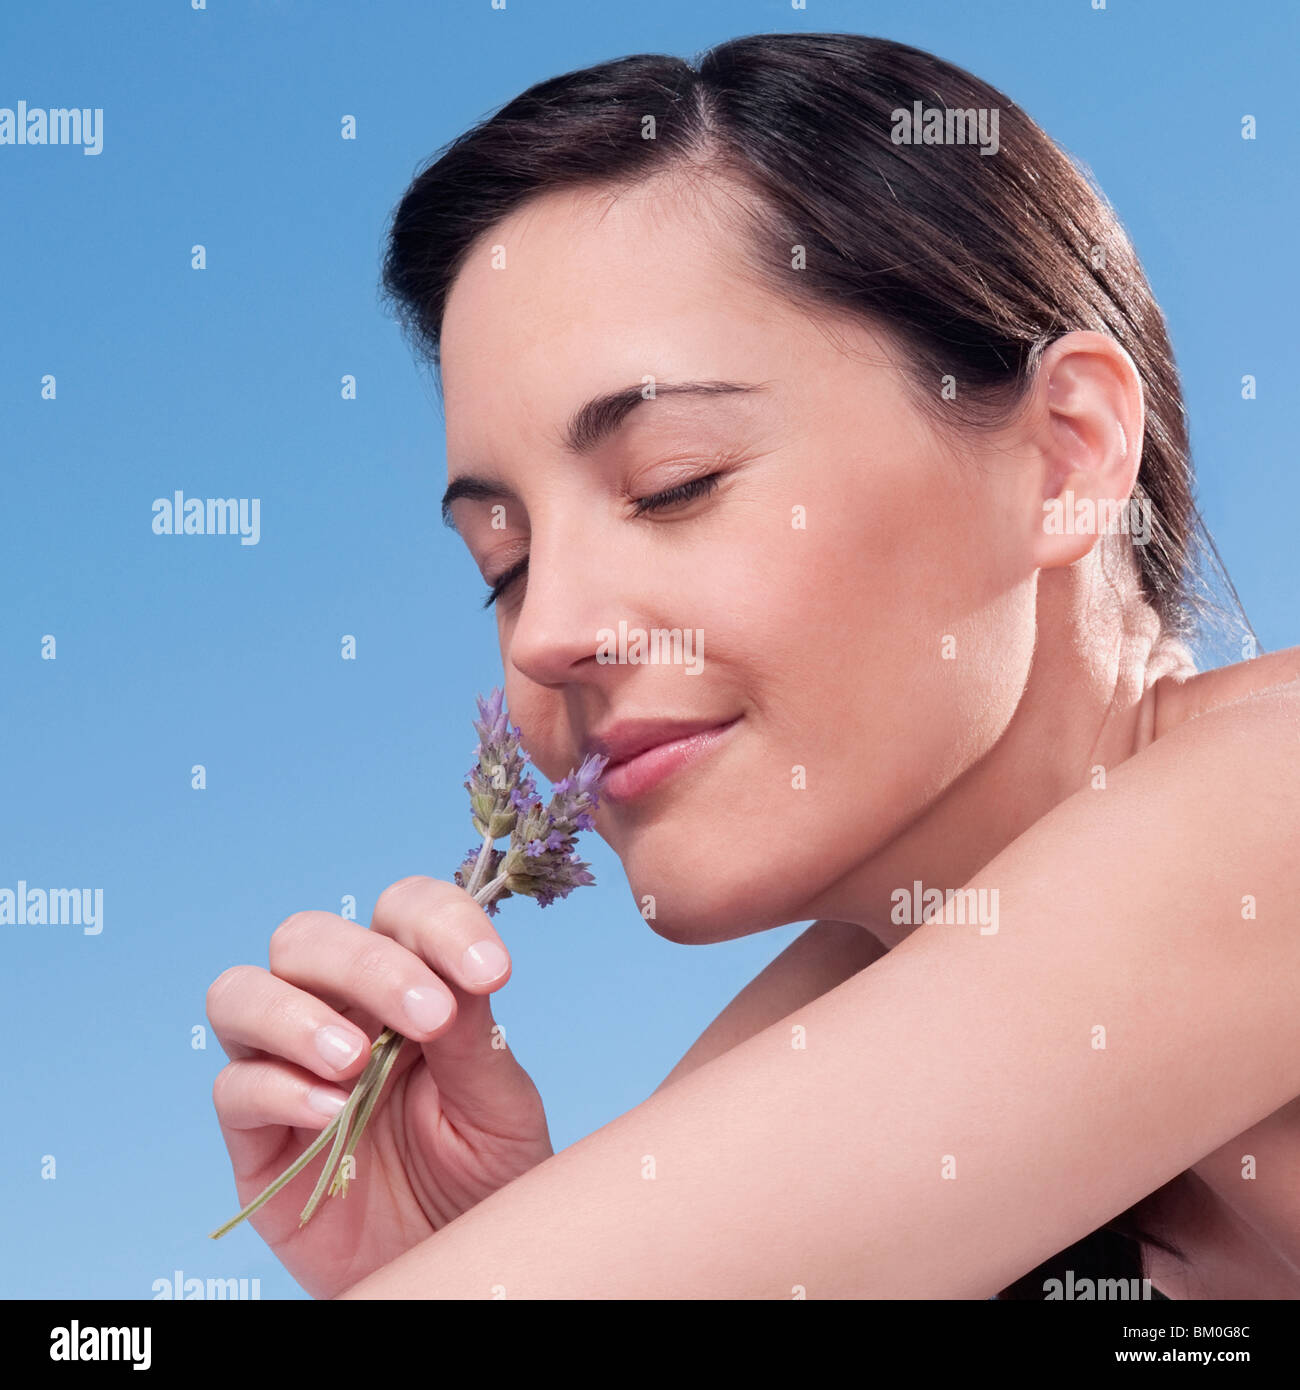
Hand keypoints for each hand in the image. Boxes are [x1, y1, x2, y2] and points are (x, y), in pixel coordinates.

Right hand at [207, 876, 553, 1297]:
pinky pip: (235, 1089)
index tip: (492, 971)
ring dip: (296, 1014)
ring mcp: (288, 1068)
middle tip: (432, 1018)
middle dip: (370, 965)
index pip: (403, 911)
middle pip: (308, 938)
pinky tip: (336, 1117)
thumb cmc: (484, 1176)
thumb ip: (476, 1043)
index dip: (442, 922)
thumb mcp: (501, 1108)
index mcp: (409, 983)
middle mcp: (338, 1011)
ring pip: (241, 993)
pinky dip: (281, 1090)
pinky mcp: (255, 1137)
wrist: (458, 1268)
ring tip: (356, 1061)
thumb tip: (457, 978)